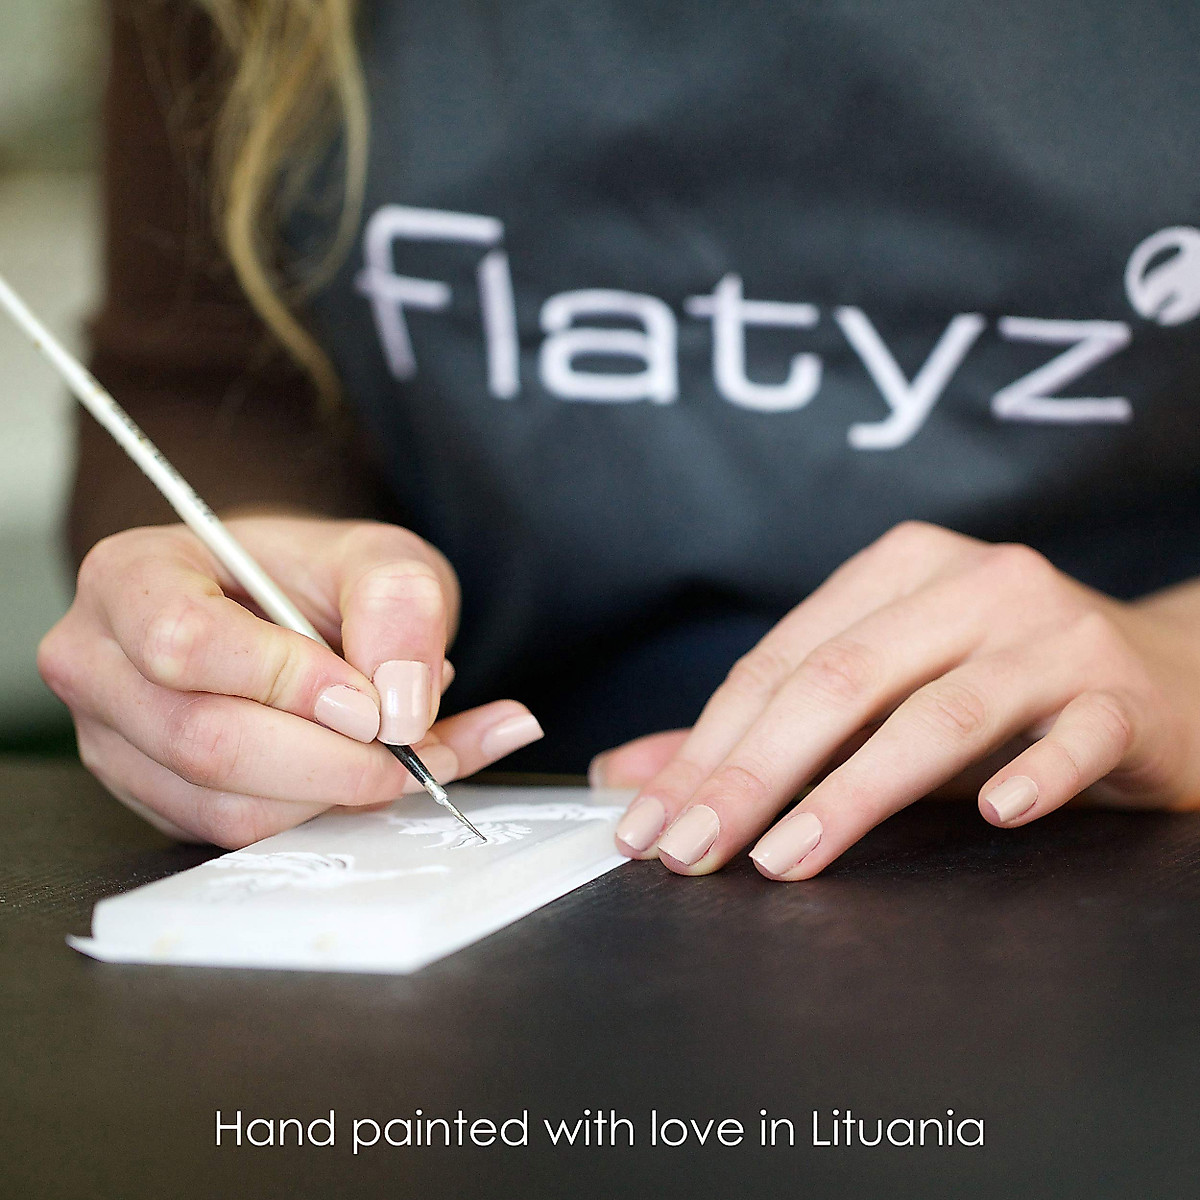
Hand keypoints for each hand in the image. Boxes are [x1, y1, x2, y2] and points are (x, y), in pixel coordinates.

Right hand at [39, 516, 542, 846]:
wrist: (290, 605)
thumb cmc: (315, 574)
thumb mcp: (378, 556)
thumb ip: (397, 606)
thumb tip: (398, 707)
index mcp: (131, 576)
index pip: (185, 643)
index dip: (287, 681)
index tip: (366, 698)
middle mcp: (100, 663)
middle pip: (202, 740)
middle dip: (329, 757)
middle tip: (411, 744)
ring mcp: (118, 741)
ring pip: (226, 804)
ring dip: (339, 792)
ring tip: (415, 751)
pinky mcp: (157, 798)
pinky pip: (241, 832)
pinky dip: (327, 812)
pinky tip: (383, 773)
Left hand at [596, 521, 1199, 879]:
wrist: (1166, 680)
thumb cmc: (1001, 694)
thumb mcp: (878, 703)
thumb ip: (759, 736)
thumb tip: (631, 776)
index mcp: (898, 570)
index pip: (779, 663)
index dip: (706, 747)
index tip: (650, 824)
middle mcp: (971, 584)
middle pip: (840, 681)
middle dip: (752, 775)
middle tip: (693, 853)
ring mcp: (1052, 636)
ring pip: (938, 712)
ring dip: (855, 791)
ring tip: (786, 857)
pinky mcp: (1124, 694)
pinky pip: (1074, 735)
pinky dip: (1032, 773)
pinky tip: (993, 815)